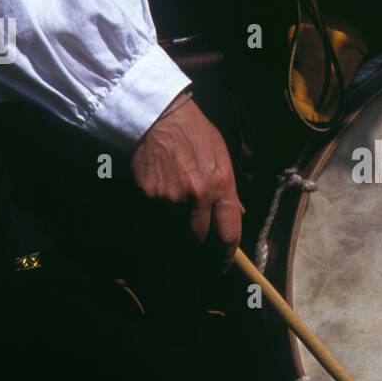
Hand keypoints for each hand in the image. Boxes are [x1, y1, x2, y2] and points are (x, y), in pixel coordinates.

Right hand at [130, 93, 243, 270]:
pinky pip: (151, 223)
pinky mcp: (146, 195)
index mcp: (221, 185)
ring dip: (174, 245)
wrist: (157, 113)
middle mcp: (198, 196)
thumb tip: (235, 214)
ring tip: (174, 248)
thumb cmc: (192, 131)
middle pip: (199, 242)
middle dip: (198, 253)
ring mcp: (170, 198)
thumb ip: (228, 188)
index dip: (225, 257)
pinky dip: (153, 228)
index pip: (229, 234)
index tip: (221, 266)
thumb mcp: (221, 155)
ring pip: (173, 238)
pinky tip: (154, 223)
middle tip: (196, 262)